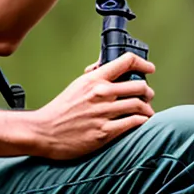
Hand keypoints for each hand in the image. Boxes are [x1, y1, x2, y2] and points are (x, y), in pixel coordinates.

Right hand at [32, 51, 155, 160]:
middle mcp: (101, 94)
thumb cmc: (59, 111)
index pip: (126, 61)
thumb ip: (93, 76)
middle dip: (147, 92)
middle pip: (139, 86)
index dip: (143, 64)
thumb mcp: (76, 86)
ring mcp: (103, 113)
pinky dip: (142, 122)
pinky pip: (134, 123)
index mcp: (93, 79)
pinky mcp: (105, 132)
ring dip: (147, 109)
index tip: (149, 69)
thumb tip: (105, 65)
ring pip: (140, 105)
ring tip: (145, 112)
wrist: (44, 132)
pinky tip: (140, 123)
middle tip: (147, 96)